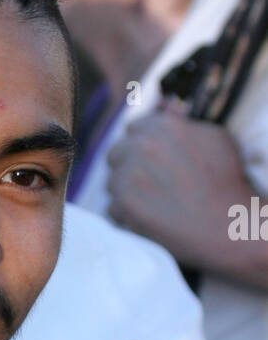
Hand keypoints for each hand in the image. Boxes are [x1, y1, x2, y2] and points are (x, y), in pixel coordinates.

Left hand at [106, 108, 250, 266]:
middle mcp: (141, 146)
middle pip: (116, 154)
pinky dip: (127, 218)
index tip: (148, 161)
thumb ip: (181, 125)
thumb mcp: (213, 138)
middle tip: (147, 185)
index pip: (133, 129)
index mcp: (162, 126)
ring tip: (153, 205)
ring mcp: (128, 175)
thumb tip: (163, 116)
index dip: (140, 146)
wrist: (226, 223)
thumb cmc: (226, 182)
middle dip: (127, 167)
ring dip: (126, 193)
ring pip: (112, 183)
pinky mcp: (122, 203)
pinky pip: (113, 209)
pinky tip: (149, 221)